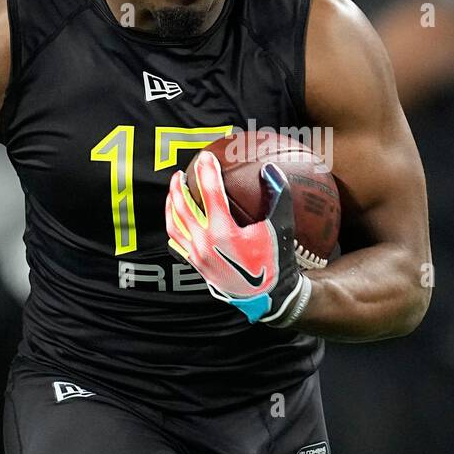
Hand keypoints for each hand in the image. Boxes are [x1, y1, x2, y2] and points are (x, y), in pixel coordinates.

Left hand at [165, 151, 311, 326]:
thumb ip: (278, 195)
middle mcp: (204, 243)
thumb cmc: (277, 261)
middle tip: (180, 173)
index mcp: (223, 231)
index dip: (206, 171)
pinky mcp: (196, 266)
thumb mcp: (282, 227)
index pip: (209, 192)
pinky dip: (174, 227)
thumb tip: (269, 168)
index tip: (205, 157)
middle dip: (178, 187)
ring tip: (173, 193)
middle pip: (182, 207)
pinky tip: (178, 221)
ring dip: (171, 206)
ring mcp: (197, 256)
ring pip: (174, 226)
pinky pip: (177, 243)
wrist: (268, 296)